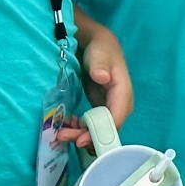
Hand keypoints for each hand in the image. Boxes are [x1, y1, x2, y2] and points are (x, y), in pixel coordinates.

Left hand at [66, 10, 134, 146]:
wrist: (97, 45)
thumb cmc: (101, 49)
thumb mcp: (100, 54)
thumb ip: (100, 65)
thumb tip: (102, 77)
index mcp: (123, 92)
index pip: (116, 118)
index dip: (101, 132)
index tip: (82, 139)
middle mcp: (120, 104)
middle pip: (107, 129)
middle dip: (87, 137)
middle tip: (64, 136)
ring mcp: (110, 108)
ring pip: (99, 130)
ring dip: (81, 135)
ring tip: (62, 133)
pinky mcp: (100, 109)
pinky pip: (93, 125)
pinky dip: (80, 129)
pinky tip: (67, 126)